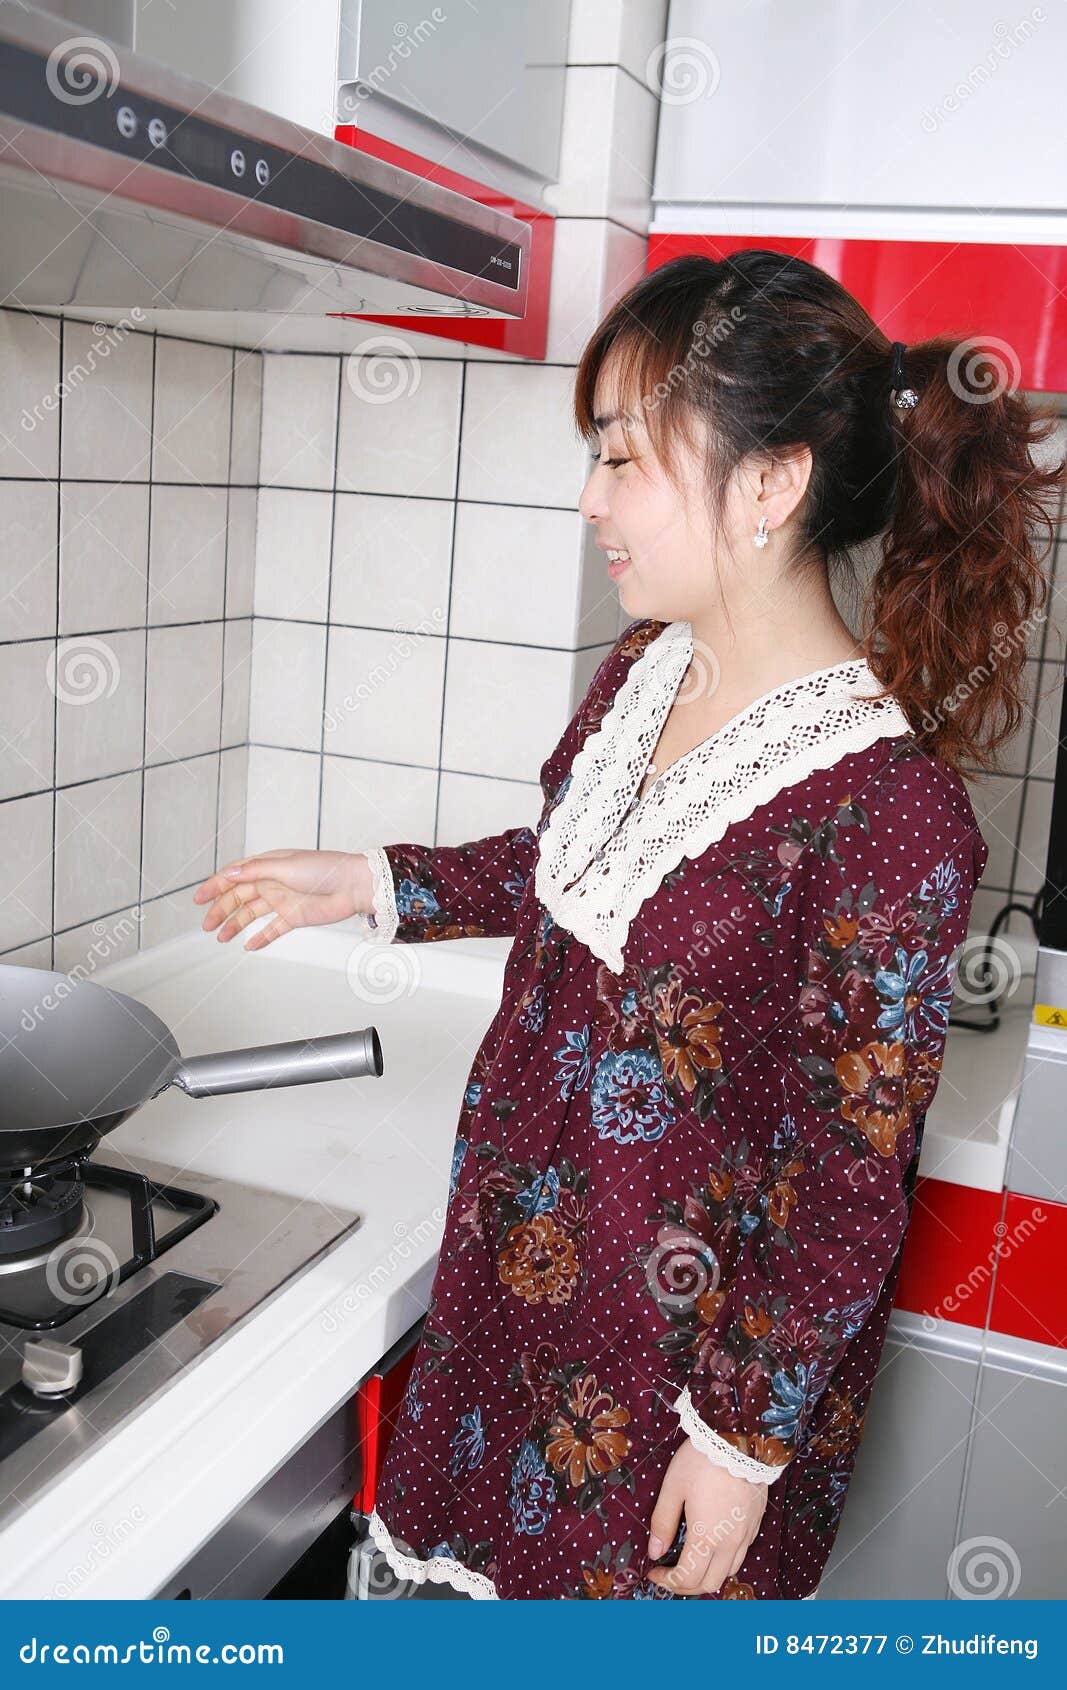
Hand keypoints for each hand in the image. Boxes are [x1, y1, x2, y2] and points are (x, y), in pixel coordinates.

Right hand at [192, 848, 371, 950]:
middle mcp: (272, 882)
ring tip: (220, 937)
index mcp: (268, 865)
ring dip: (235, 924)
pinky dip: (261, 937)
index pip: (235, 876)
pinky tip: (248, 945)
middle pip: (239, 897)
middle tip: (206, 925)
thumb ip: (256, 871)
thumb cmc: (325, 869)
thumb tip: (229, 873)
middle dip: (220, 909)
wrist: (353, 886)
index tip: (199, 898)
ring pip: (252, 914)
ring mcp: (282, 900)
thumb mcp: (285, 866)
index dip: (215, 886)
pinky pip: (273, 929)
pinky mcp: (294, 917)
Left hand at [646, 1437, 767, 1595]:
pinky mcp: (755, 1524)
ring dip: (707, 1575)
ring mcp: (746, 1535)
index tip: (654, 1571)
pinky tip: (711, 1545)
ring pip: (728, 1572)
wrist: (742, 1437)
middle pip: (710, 1583)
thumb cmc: (702, 1460)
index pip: (687, 1578)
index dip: (667, 1582)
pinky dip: (723, 1561)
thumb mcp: (673, 1487)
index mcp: (706, 1537)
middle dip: (686, 1586)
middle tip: (669, 1573)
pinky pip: (740, 1555)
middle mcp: (729, 1543)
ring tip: (690, 1561)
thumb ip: (663, 1522)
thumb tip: (654, 1552)